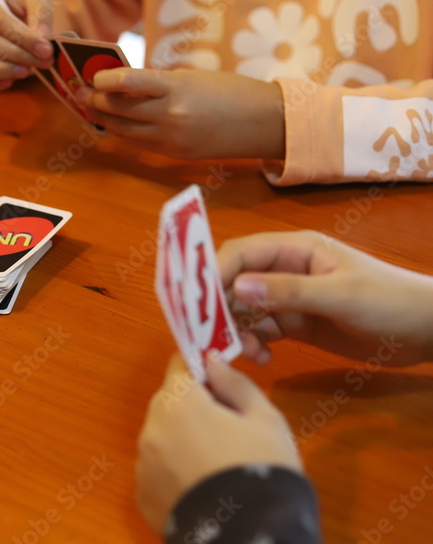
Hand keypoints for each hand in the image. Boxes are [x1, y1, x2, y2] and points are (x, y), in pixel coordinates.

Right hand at [0, 0, 54, 92]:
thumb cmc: (21, 0)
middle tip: (44, 61)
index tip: (46, 50)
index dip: (23, 38)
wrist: (8, 7)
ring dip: (2, 71)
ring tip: (26, 71)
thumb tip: (42, 37)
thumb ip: (40, 11)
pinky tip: (10, 81)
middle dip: (19, 55)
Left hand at [78, 68, 284, 159]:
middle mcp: (169, 115)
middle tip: (82, 92)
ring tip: (91, 108)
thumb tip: (124, 86)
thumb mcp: (193, 78)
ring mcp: (170, 138)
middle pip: (119, 109)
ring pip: (123, 129)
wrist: (265, 123)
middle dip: (96, 100)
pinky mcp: (173, 154)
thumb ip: (159, 83)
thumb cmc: (231, 92)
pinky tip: (114, 124)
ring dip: (104, 119)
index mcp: (176, 88)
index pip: (128, 82)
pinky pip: (139, 142)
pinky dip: (123, 132)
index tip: (94, 76)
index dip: (104, 80)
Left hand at [136, 355, 301, 530]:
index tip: (222, 382)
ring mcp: (143, 464)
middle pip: (170, 401)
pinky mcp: (143, 495)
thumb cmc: (263, 470)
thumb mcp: (264, 419)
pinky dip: (176, 471)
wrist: (250, 537)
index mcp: (179, 402)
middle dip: (195, 406)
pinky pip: (158, 470)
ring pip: (163, 436)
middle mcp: (152, 428)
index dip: (203, 369)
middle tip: (231, 429)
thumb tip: (212, 361)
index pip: (181, 364)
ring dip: (184, 439)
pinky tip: (203, 486)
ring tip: (219, 464)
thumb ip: (235, 383)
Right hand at [218, 230, 432, 365]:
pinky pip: (260, 330)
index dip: (215, 274)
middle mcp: (285, 269)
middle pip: (235, 283)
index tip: (198, 303)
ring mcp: (289, 297)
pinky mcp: (296, 323)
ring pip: (243, 310)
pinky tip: (264, 359)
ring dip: (237, 331)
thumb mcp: (340, 295)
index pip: (241, 254)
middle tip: (213, 338)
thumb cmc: (390, 300)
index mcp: (295, 249)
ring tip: (248, 353)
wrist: (427, 330)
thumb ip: (288, 292)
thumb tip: (236, 287)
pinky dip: (254, 344)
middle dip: (220, 309)